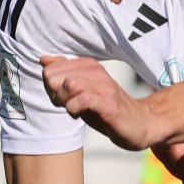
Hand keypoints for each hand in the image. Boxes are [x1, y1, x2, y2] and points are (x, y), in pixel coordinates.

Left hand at [43, 55, 157, 150]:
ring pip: (67, 85)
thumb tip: (44, 59)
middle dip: (53, 93)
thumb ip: (63, 74)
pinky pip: (82, 100)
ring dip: (63, 101)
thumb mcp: (83, 89)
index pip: (49, 69)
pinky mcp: (109, 103)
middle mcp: (96, 72)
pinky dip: (73, 109)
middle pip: (54, 76)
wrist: (140, 124)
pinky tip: (78, 115)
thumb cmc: (107, 108)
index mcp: (88, 66)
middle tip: (67, 105)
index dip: (50, 87)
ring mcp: (104, 87)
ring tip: (72, 109)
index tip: (63, 97)